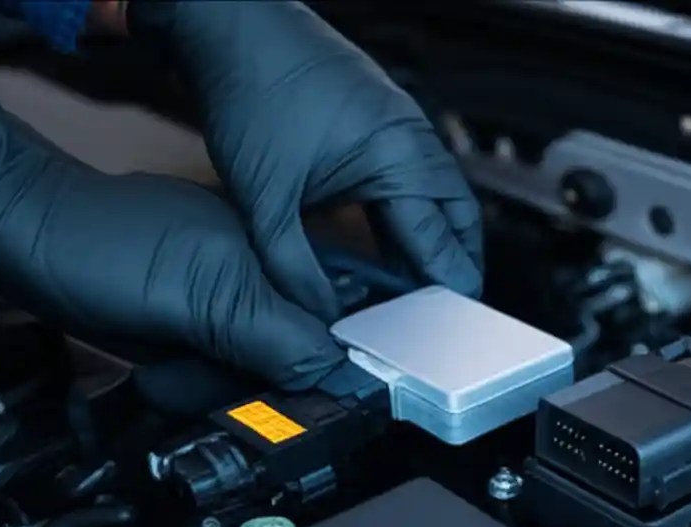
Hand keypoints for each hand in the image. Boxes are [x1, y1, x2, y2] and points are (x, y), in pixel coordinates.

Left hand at [0, 103, 344, 390]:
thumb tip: (329, 372)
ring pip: (243, 373)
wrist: (19, 239)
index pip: (326, 328)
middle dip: (239, 383)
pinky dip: (182, 379)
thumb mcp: (196, 298)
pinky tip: (154, 369)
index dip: (308, 372)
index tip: (280, 401)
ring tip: (162, 371)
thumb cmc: (97, 251)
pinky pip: (207, 370)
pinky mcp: (185, 320)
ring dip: (202, 385)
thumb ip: (270, 334)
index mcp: (269, 254)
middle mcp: (252, 275)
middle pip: (285, 360)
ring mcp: (217, 299)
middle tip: (192, 374)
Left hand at [128, 1, 483, 321]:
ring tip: (420, 288)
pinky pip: (415, 177)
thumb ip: (292, 268)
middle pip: (458, 222)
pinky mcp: (381, 119)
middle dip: (455, 269)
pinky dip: (410, 215)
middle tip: (447, 316)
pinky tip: (388, 241)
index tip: (449, 333)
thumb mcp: (265, 199)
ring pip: (438, 198)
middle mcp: (412, 140)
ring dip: (433, 242)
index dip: (445, 293)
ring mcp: (400, 125)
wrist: (232, 26)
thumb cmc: (252, 89)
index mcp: (400, 159)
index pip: (439, 245)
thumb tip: (317, 318)